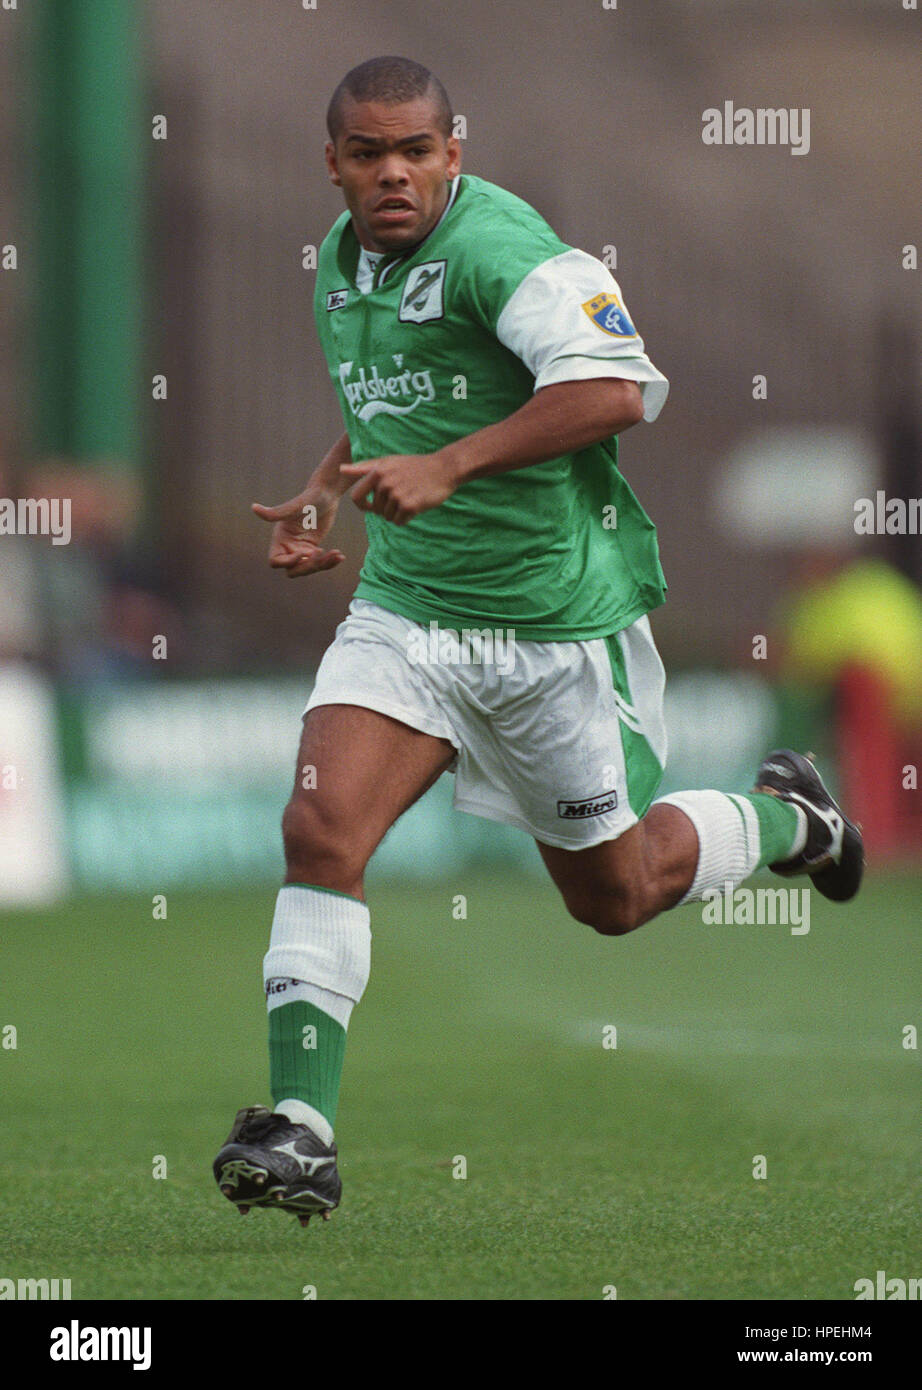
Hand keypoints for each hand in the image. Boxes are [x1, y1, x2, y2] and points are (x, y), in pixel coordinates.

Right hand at [251, 489, 344, 577]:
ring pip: (308, 569)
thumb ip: (276, 512)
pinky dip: (330, 563)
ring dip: (322, 565)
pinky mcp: (314, 549)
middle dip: (308, 566)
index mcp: (280, 538)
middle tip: (322, 552)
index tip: (305, 552)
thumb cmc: (309, 497)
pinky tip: (340, 556)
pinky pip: (319, 564)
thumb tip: (254, 507)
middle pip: (293, 569)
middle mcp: (288, 546)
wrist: (326, 493)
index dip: (289, 562)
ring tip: (337, 554)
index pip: (276, 561)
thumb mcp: (295, 507)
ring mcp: (301, 549)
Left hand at [339, 452, 458, 523]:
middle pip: (375, 510)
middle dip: (385, 508)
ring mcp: (397, 495)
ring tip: (410, 499)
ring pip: (387, 517)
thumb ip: (363, 467)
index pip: (357, 497)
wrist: (443, 468)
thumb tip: (341, 469)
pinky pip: (399, 522)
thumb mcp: (388, 462)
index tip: (371, 507)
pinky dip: (406, 518)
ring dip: (397, 513)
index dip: (362, 506)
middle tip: (402, 497)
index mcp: (377, 471)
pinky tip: (416, 506)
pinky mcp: (409, 506)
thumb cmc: (414, 466)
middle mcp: (385, 483)